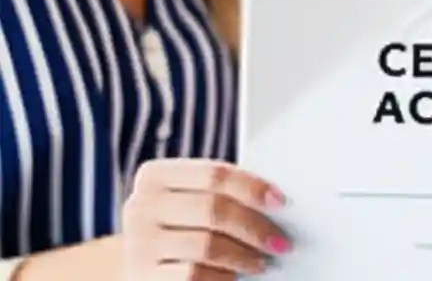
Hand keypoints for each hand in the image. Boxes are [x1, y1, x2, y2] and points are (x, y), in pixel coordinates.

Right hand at [122, 159, 290, 279]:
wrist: (145, 268)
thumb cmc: (181, 228)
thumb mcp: (192, 203)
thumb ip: (222, 196)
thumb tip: (275, 203)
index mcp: (154, 176)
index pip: (213, 174)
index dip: (251, 187)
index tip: (280, 202)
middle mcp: (140, 206)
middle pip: (212, 209)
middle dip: (254, 227)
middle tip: (281, 242)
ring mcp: (138, 243)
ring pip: (206, 246)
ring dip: (243, 256)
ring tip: (262, 262)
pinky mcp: (141, 276)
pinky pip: (193, 275)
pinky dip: (222, 277)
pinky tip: (234, 277)